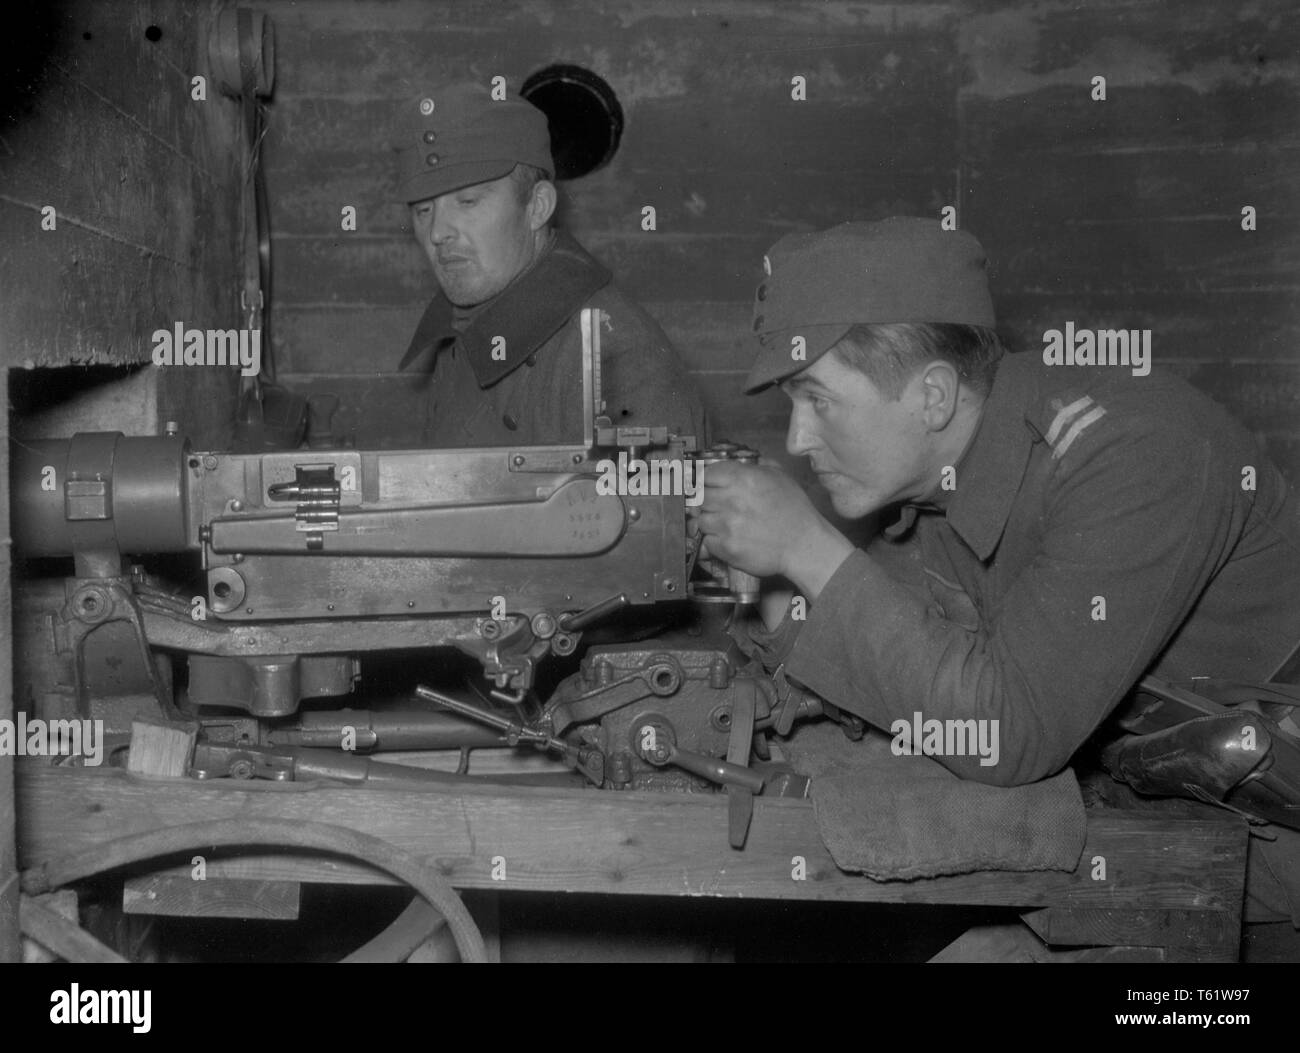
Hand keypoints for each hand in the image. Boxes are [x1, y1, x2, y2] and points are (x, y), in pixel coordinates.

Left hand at [695, 461, 853, 597]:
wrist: (804, 545)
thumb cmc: (794, 510)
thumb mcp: (779, 476)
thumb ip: (755, 465)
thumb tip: (737, 462)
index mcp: (742, 478)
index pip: (706, 474)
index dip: (706, 480)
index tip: (708, 485)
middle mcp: (731, 500)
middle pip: (699, 497)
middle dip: (708, 500)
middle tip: (720, 505)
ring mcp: (727, 525)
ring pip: (700, 519)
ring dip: (711, 521)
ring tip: (728, 523)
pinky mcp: (726, 547)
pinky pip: (707, 540)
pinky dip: (715, 540)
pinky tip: (730, 538)